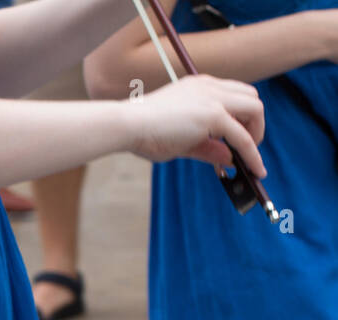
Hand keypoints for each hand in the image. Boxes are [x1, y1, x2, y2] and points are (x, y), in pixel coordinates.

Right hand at [124, 73, 265, 174]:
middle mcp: (210, 87)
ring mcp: (213, 98)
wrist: (126, 125)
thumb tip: (230, 158)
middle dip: (254, 122)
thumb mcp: (180, 141)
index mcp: (199, 86)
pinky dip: (252, 153)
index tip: (236, 138)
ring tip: (250, 158)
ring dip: (257, 134)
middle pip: (251, 97)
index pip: (233, 95)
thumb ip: (207, 147)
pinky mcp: (214, 115)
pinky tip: (253, 168)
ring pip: (256, 109)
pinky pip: (243, 136)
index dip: (240, 117)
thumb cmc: (142, 132)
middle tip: (246, 146)